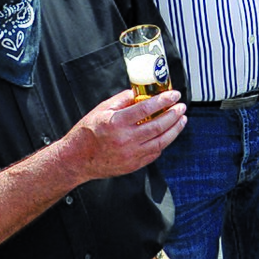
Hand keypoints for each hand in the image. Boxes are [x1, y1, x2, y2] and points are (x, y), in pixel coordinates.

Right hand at [66, 89, 186, 178]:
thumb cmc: (86, 133)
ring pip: (161, 141)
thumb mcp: (101, 110)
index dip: (164, 100)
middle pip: (158, 126)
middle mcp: (125, 140)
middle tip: (181, 106)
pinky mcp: (133, 165)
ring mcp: (131, 154)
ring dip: (175, 129)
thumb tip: (140, 93)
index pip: (146, 109)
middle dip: (174, 114)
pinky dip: (164, 142)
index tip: (174, 94)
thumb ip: (122, 100)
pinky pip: (154, 153)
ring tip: (182, 119)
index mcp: (116, 123)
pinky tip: (168, 134)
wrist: (76, 160)